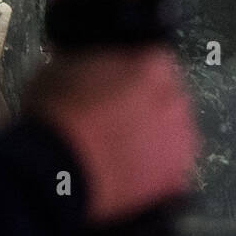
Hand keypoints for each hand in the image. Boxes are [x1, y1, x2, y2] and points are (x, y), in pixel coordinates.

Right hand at [23, 46, 197, 223]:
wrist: (59, 171)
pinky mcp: (176, 177)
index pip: (154, 57)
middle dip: (148, 100)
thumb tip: (97, 62)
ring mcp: (180, 142)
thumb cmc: (55, 113)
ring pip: (172, 131)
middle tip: (116, 111)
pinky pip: (168, 165)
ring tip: (122, 145)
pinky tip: (127, 170)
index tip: (114, 77)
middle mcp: (175, 101)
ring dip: (154, 133)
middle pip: (167, 94)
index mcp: (149, 69)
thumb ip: (92, 61)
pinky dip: (153, 166)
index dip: (132, 67)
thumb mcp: (61, 68)